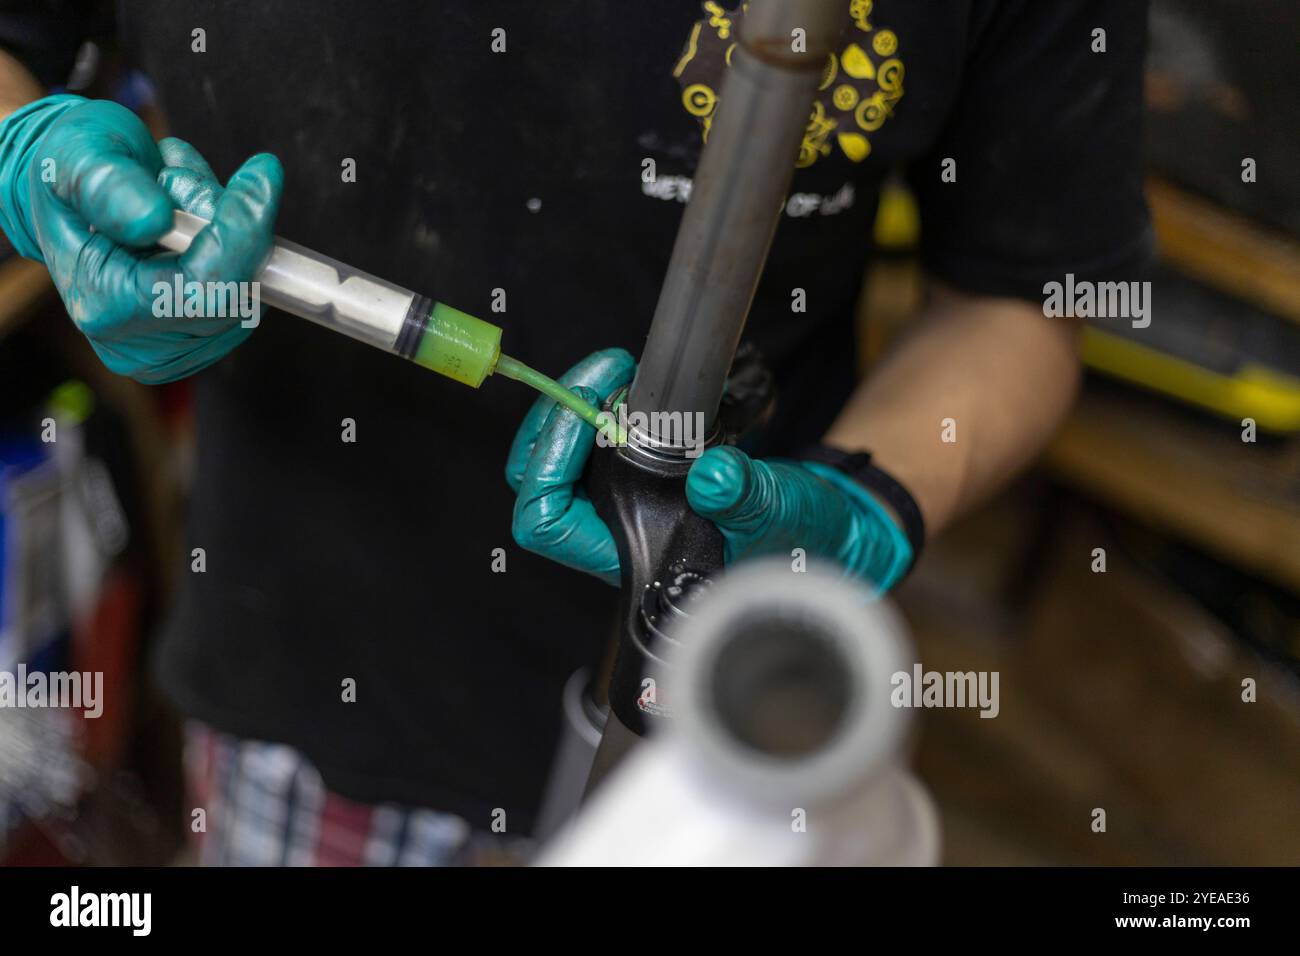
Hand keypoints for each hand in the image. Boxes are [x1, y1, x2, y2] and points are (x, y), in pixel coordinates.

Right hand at [0, 94, 282, 382]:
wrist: (74, 197)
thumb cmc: (73, 172)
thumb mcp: (75, 155)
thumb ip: (109, 185)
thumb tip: (156, 221)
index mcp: (103, 305)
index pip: (205, 286)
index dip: (241, 230)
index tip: (261, 172)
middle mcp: (140, 346)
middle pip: (235, 292)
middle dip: (226, 222)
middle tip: (179, 180)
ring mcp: (176, 351)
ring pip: (249, 291)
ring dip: (228, 233)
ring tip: (172, 202)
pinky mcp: (205, 342)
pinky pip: (251, 293)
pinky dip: (234, 251)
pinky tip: (189, 229)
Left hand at [506, 350, 913, 590]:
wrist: (822, 521)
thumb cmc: (798, 533)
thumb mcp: (778, 510)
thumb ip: (744, 498)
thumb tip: (712, 477)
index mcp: (630, 554)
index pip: (546, 520)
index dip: (547, 466)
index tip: (586, 416)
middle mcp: (614, 528)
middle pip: (537, 480)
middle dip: (554, 420)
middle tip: (598, 375)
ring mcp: (622, 499)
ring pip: (559, 455)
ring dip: (575, 405)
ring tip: (616, 370)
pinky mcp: (639, 472)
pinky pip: (590, 437)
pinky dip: (600, 402)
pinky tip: (628, 380)